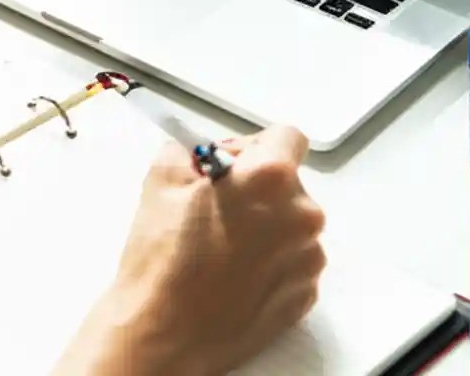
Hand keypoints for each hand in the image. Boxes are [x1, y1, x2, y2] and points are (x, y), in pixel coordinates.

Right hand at [52, 128, 325, 375]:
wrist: (162, 333)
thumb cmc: (162, 259)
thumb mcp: (162, 178)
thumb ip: (192, 150)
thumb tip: (204, 152)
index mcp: (271, 178)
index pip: (287, 137)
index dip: (253, 146)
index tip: (231, 164)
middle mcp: (302, 215)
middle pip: (287, 184)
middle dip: (255, 190)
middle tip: (214, 209)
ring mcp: (307, 258)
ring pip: (290, 225)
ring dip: (263, 227)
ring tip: (219, 248)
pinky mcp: (304, 295)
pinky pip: (291, 263)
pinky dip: (268, 263)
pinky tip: (232, 274)